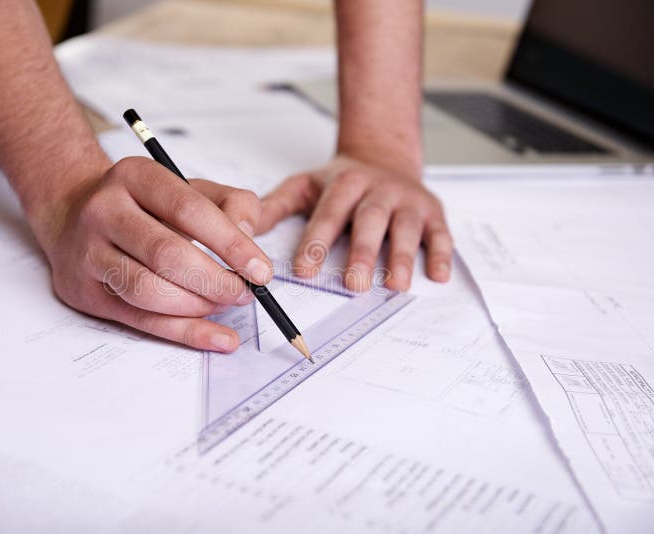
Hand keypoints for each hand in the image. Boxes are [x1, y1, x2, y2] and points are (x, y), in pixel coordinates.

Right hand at [30, 157, 272, 352]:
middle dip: (216, 281)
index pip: (188, 209)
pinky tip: (216, 337)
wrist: (72, 215)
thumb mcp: (190, 189)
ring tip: (223, 304)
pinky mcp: (84, 291)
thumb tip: (248, 239)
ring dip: (197, 306)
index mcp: (134, 176)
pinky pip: (139, 319)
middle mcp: (104, 210)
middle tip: (245, 293)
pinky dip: (184, 332)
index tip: (260, 269)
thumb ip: (231, 204)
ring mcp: (89, 252)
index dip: (230, 243)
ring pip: (148, 291)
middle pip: (167, 254)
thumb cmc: (144, 205)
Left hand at [258, 151, 451, 291]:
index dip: (316, 242)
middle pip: (369, 221)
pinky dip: (441, 254)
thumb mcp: (304, 185)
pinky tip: (438, 276)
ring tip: (397, 285)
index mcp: (344, 184)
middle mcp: (378, 190)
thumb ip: (276, 206)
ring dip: (403, 256)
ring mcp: (408, 200)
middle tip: (353, 283)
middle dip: (362, 252)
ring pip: (405, 228)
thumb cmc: (339, 181)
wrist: (383, 156)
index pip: (328, 215)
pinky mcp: (433, 212)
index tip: (304, 271)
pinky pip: (440, 233)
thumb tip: (243, 231)